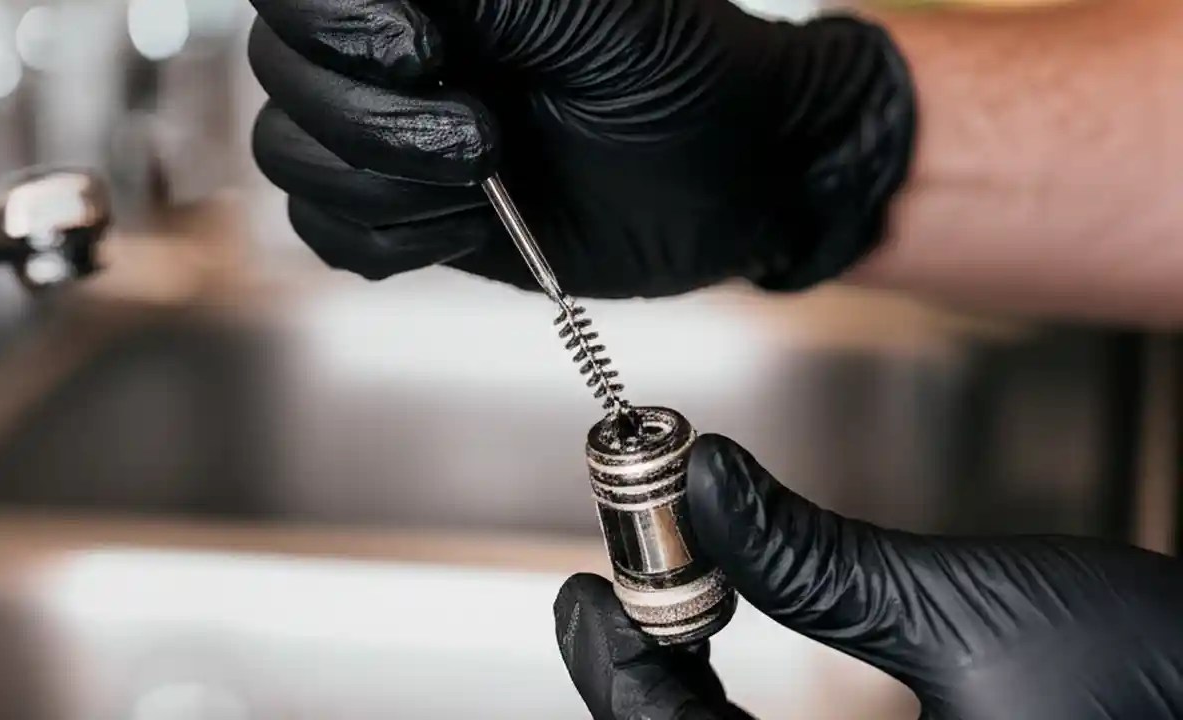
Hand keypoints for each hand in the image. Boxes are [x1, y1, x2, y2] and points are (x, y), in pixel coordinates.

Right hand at [247, 0, 914, 296]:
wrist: (725, 188)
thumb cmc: (683, 78)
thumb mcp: (593, 15)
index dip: (336, 20)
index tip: (431, 55)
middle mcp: (389, 43)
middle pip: (280, 67)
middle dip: (379, 123)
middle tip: (488, 142)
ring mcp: (386, 126)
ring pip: (288, 152)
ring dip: (390, 187)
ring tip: (490, 185)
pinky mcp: (398, 207)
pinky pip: (323, 231)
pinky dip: (389, 240)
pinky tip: (464, 226)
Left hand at [554, 435, 1182, 719]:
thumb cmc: (1155, 687)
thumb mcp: (969, 613)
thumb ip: (818, 559)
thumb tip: (714, 484)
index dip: (616, 671)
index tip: (583, 593)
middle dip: (640, 683)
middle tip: (611, 593)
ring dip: (678, 700)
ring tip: (654, 611)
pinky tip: (720, 658)